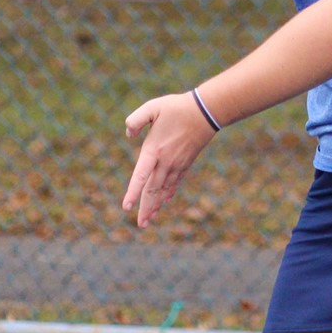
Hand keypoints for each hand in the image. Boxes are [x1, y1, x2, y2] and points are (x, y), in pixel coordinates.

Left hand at [122, 92, 217, 227]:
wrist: (205, 111)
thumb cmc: (177, 107)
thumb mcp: (152, 107)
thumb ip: (136, 120)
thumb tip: (129, 135)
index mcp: (154, 150)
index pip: (140, 176)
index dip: (133, 192)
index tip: (126, 207)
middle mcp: (165, 162)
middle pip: (153, 190)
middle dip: (146, 208)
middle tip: (140, 225)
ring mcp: (176, 164)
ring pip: (164, 190)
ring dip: (156, 205)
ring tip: (149, 220)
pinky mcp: (185, 163)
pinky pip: (175, 183)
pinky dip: (169, 194)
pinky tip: (165, 202)